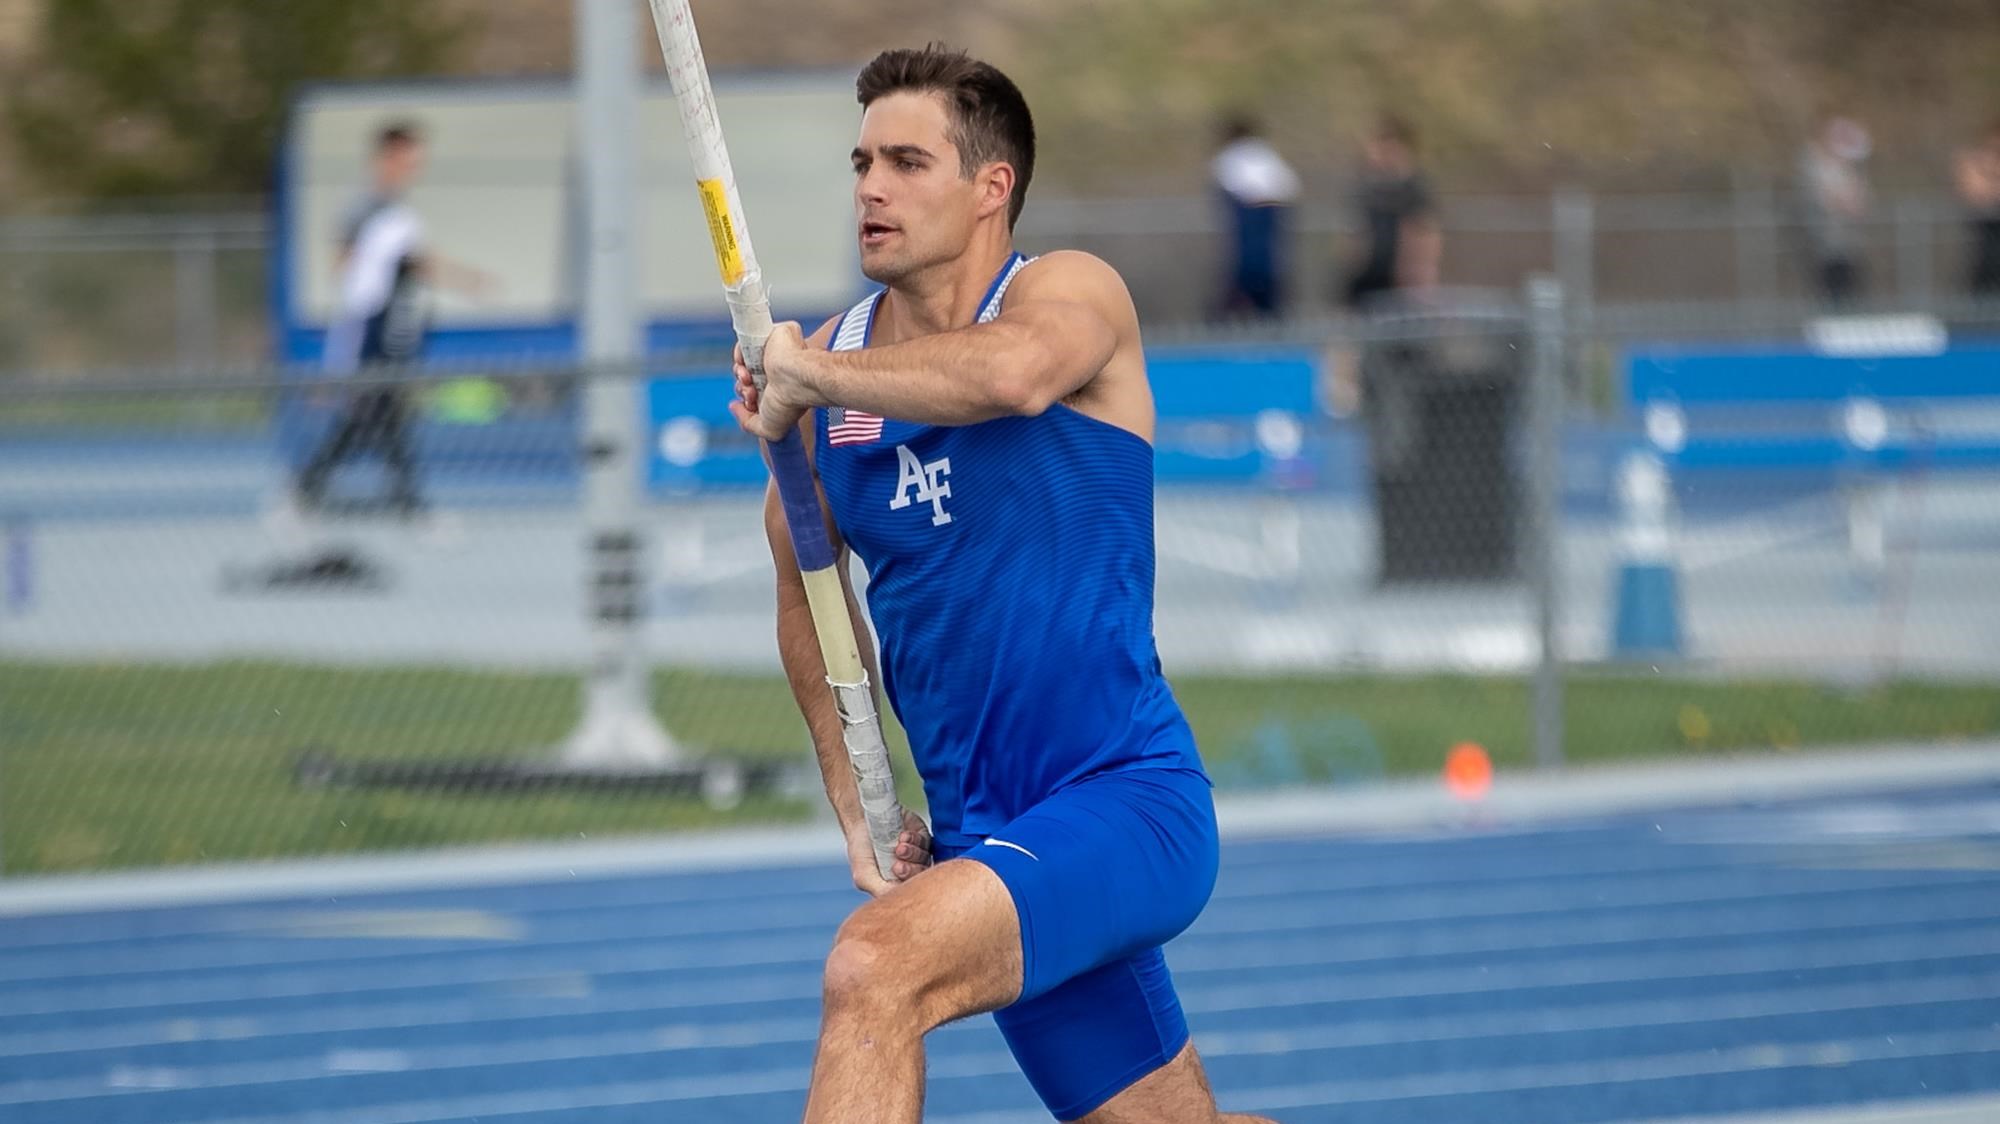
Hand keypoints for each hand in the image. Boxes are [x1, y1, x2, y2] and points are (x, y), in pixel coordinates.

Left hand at [728, 321, 812, 441]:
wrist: (796, 379)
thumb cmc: (790, 403)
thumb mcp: (770, 428)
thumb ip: (748, 423)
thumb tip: (734, 407)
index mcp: (780, 390)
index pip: (754, 391)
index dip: (746, 398)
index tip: (751, 404)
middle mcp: (777, 372)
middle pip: (747, 376)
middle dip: (743, 387)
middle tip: (750, 391)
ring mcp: (775, 353)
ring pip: (745, 360)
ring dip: (740, 373)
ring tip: (749, 378)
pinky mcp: (773, 334)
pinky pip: (746, 341)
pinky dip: (740, 353)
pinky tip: (746, 363)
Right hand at [847, 807, 932, 897]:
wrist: (860, 824)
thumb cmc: (861, 852)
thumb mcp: (864, 876)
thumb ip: (881, 890)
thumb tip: (898, 898)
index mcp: (899, 883)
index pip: (913, 890)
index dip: (909, 883)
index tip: (896, 872)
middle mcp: (911, 869)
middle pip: (922, 875)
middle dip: (911, 869)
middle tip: (898, 864)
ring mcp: (917, 852)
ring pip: (925, 858)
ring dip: (913, 853)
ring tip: (899, 847)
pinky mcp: (920, 835)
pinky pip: (925, 840)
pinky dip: (915, 839)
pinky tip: (903, 835)